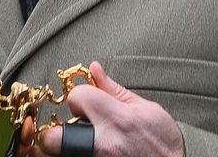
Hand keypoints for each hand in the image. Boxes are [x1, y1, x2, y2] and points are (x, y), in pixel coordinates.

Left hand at [22, 63, 183, 156]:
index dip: (78, 98)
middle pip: (53, 138)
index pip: (77, 97)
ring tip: (75, 145)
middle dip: (54, 134)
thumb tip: (95, 70)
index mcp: (116, 120)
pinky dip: (74, 156)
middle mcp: (103, 144)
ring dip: (62, 150)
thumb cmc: (164, 145)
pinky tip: (82, 152)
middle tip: (66, 132)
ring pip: (60, 156)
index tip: (84, 106)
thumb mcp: (147, 110)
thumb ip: (114, 91)